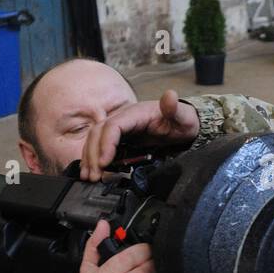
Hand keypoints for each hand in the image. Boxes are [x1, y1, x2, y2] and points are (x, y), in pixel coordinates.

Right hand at [79, 89, 199, 180]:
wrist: (183, 125)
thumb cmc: (182, 121)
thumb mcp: (183, 117)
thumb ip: (175, 109)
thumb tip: (170, 95)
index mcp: (135, 113)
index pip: (113, 126)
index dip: (106, 143)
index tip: (105, 162)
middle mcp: (123, 118)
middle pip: (98, 133)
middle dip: (93, 154)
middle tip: (95, 174)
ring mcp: (120, 128)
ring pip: (95, 139)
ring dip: (90, 158)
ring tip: (90, 176)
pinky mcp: (120, 138)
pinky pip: (100, 146)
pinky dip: (94, 158)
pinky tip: (92, 171)